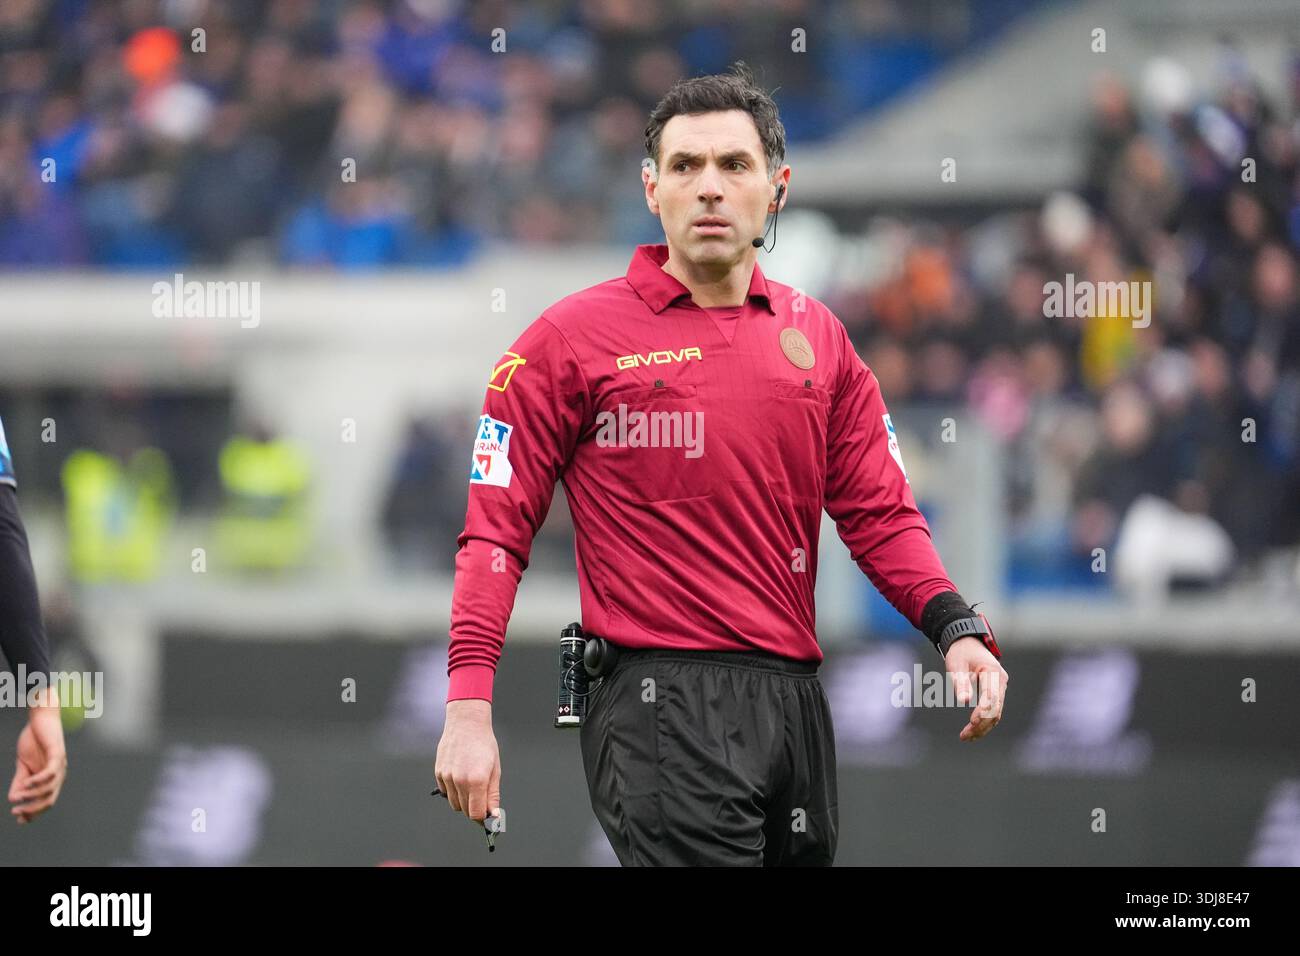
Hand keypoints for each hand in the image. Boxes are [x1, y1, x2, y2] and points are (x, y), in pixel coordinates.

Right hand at [9, 690, 67, 823]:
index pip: (46, 800)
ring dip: (31, 796)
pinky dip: (38, 781)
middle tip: (17, 812)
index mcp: (52, 778)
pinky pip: (50, 772)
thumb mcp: (24, 764)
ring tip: (17, 798)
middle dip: (33, 809)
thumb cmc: (34, 740)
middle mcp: (59, 774)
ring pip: (49, 788)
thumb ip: (20, 781)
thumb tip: (13, 799)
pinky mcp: (58, 753)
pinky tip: (26, 784)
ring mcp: (60, 764)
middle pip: (50, 799)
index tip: (20, 820)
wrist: (41, 718)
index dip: (34, 812)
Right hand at [434, 699, 500, 823]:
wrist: (466, 723)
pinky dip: (453, 790)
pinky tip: (460, 775)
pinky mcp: (438, 772)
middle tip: (481, 797)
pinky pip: (446, 792)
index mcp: (477, 780)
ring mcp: (447, 777)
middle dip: (474, 808)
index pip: (476, 814)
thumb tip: (493, 815)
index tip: (488, 817)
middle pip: (465, 810)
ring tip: (471, 783)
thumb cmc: (484, 744)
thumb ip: (493, 795)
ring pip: (454, 803)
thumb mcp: (495, 769)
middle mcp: (460, 780)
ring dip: (463, 800)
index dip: (483, 818)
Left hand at [943, 639, 1007, 741]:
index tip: (972, 722)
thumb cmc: (961, 653)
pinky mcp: (995, 693)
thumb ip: (960, 682)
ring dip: (983, 727)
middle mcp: (1000, 682)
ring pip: (996, 713)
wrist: (968, 643)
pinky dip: (984, 722)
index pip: (991, 696)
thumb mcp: (956, 664)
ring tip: (966, 737)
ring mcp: (1000, 688)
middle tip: (964, 736)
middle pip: (996, 709)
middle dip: (981, 725)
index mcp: (993, 673)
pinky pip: (993, 711)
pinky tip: (972, 732)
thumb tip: (964, 701)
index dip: (983, 711)